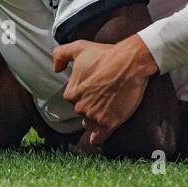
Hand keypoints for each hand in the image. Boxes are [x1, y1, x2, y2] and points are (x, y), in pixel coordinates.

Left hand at [52, 34, 158, 148]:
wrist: (131, 62)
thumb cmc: (106, 54)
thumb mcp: (79, 47)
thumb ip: (60, 55)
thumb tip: (56, 69)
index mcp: (71, 93)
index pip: (73, 98)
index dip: (84, 92)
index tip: (95, 85)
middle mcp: (80, 107)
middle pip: (82, 111)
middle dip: (91, 105)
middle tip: (105, 94)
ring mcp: (94, 116)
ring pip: (90, 123)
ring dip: (96, 119)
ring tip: (109, 107)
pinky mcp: (109, 123)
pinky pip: (97, 139)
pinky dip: (98, 138)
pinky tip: (100, 134)